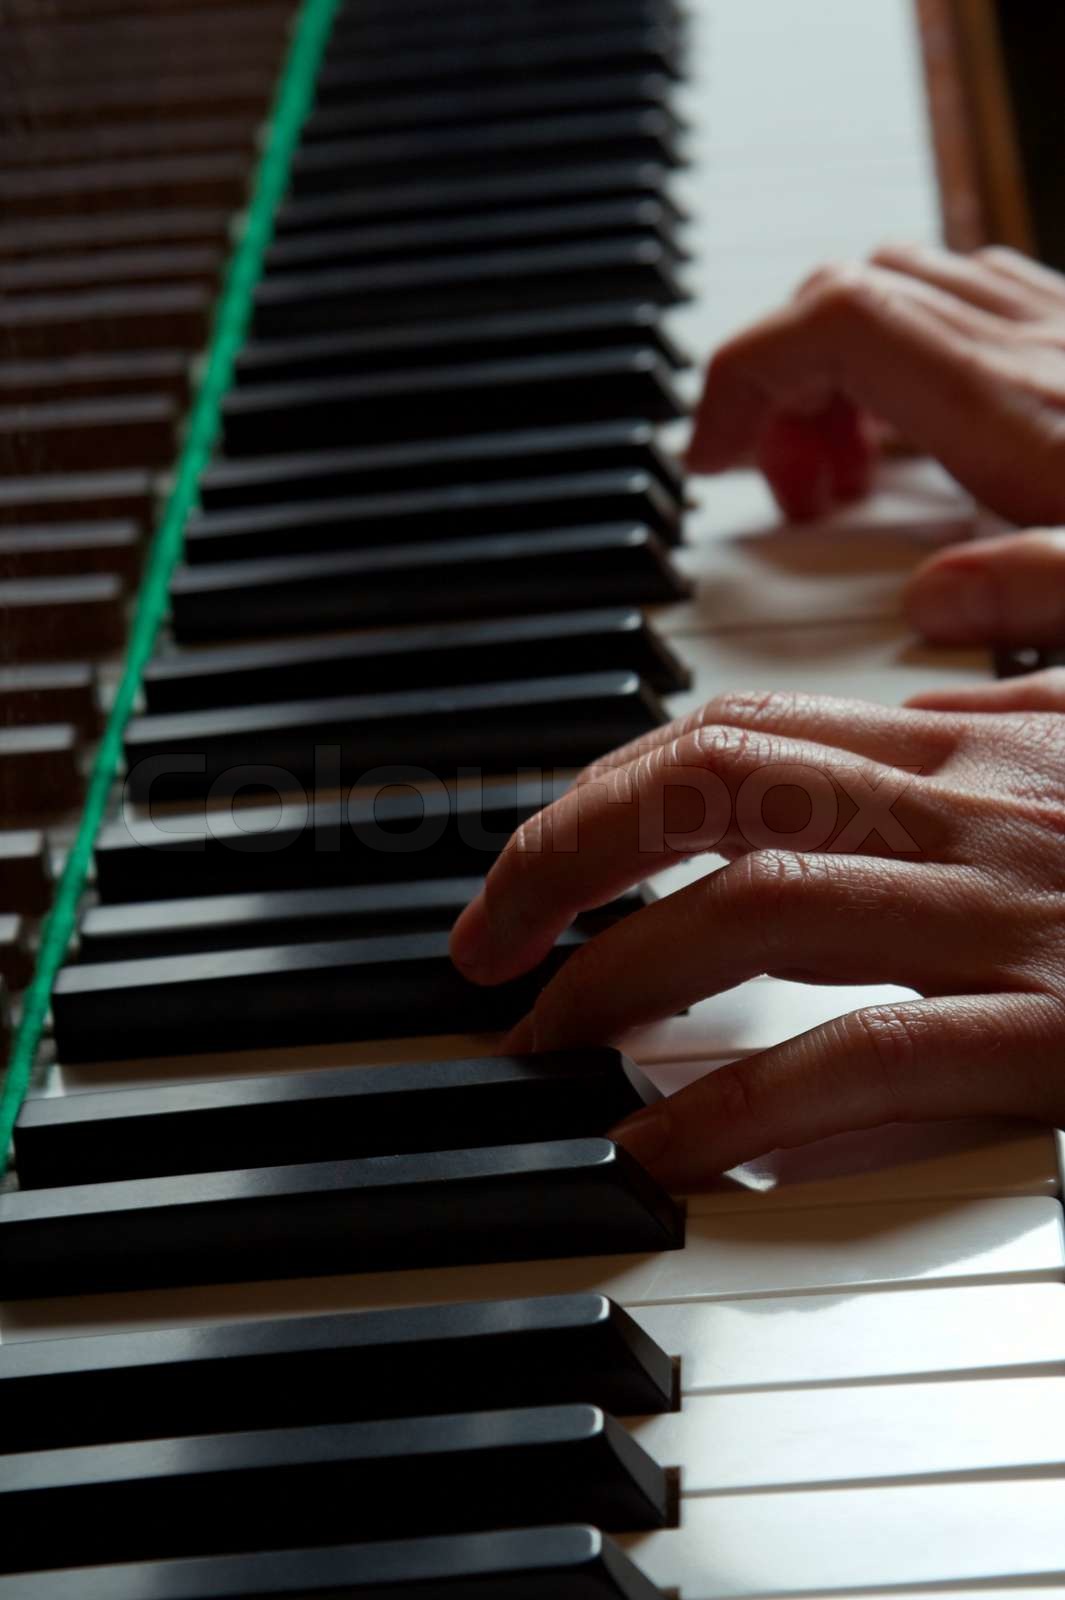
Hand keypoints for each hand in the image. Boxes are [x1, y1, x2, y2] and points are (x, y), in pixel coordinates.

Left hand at [450, 678, 1064, 1189]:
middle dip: (569, 851)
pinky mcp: (1058, 1033)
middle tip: (487, 939)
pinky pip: (863, 1054)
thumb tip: (915, 683)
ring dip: (618, 971)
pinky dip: (736, 1105)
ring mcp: (1011, 914)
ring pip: (762, 905)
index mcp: (977, 752)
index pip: (745, 732)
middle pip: (717, 785)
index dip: (610, 787)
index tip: (540, 857)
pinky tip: (656, 1149)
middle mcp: (977, 812)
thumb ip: (1015, 695)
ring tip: (540, 1042)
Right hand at [688, 243, 1064, 646]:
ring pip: (903, 291)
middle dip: (780, 388)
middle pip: (852, 298)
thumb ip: (1034, 586)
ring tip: (847, 481)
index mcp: (1018, 403)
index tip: (711, 460)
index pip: (837, 324)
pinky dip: (903, 363)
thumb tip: (931, 604)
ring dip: (837, 373)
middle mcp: (1032, 342)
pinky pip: (961, 309)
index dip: (744, 378)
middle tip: (786, 493)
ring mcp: (1057, 328)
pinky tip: (924, 447)